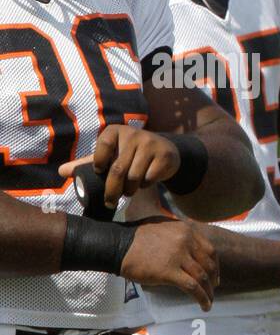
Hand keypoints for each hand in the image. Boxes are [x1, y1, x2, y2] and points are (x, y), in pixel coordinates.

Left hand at [58, 125, 178, 206]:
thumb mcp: (110, 155)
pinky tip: (144, 183)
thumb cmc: (129, 153)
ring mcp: (150, 143)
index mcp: (115, 131)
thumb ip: (87, 163)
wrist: (163, 150)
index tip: (99, 172)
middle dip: (112, 190)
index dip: (100, 161)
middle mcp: (133, 134)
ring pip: (135, 176)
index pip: (104, 145)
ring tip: (127, 193)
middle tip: (109, 202)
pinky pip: (150, 177)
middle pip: (118, 168)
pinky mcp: (164, 155)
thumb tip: (60, 172)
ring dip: (129, 190)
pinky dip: (145, 185)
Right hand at [120, 216, 217, 310]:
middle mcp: (186, 241)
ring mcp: (178, 256)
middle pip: (208, 264)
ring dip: (208, 292)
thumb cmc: (137, 239)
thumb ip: (181, 238)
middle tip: (213, 289)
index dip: (215, 266)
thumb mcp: (165, 229)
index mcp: (186, 231)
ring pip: (202, 277)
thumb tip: (191, 254)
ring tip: (209, 301)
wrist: (118, 244)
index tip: (215, 276)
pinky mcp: (169, 271)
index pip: (210, 251)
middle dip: (213, 280)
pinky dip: (201, 298)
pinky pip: (192, 287)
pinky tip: (204, 305)